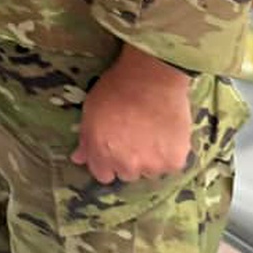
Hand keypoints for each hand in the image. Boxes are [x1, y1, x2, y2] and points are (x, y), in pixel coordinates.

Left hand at [71, 45, 191, 183]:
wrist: (151, 77)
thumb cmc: (116, 88)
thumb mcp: (91, 109)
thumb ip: (86, 139)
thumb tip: (78, 159)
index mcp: (102, 153)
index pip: (103, 175)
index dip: (107, 162)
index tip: (114, 148)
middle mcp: (126, 166)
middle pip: (127, 174)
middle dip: (129, 159)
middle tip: (135, 136)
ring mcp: (152, 166)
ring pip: (150, 171)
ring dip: (150, 158)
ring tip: (152, 133)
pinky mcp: (174, 162)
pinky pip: (171, 165)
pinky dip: (169, 153)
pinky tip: (167, 134)